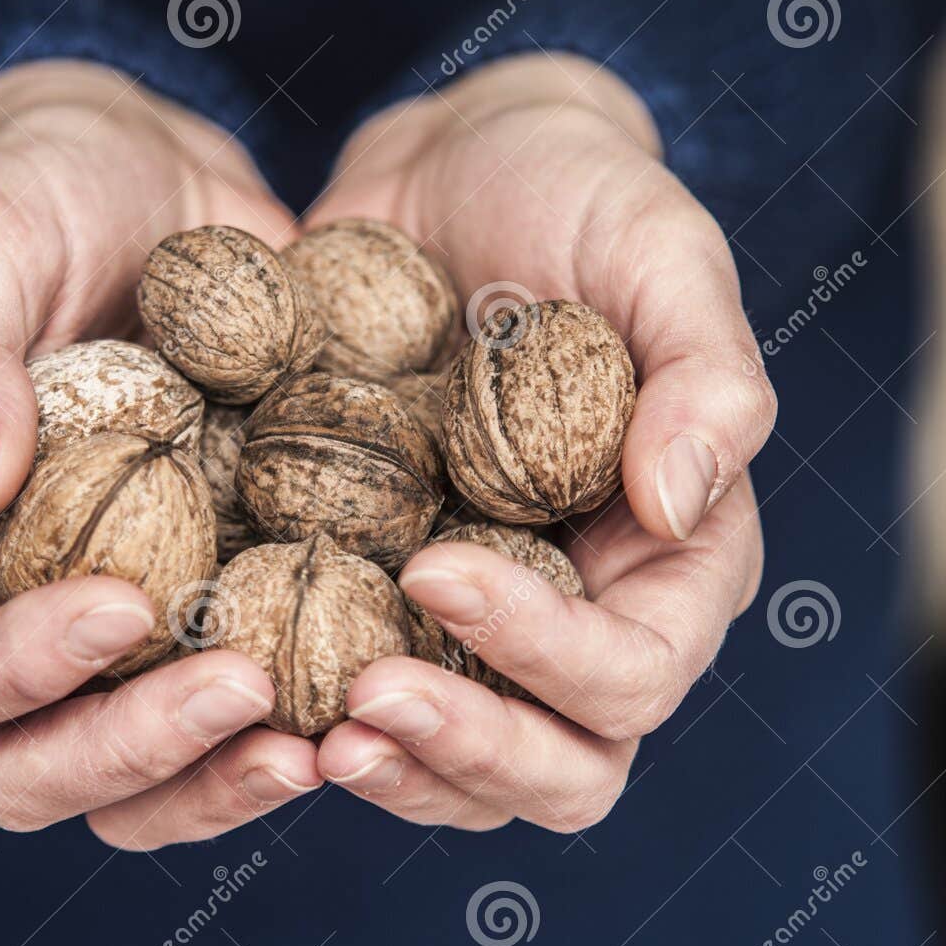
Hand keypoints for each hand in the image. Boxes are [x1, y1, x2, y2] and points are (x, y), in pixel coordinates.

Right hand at [0, 62, 320, 848]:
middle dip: (128, 750)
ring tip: (326, 737)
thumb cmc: (47, 196)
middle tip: (247, 689)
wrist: (154, 194)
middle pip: (23, 770)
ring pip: (133, 789)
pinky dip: (292, 735)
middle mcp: (3, 616)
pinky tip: (379, 698)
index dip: (7, 674)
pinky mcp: (207, 621)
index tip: (124, 606)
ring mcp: (110, 637)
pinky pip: (232, 730)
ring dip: (218, 780)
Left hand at [311, 54, 775, 831]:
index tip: (434, 571)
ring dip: (390, 767)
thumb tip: (679, 502)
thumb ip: (707, 375)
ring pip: (462, 771)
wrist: (455, 174)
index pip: (634, 671)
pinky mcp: (389, 600)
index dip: (547, 655)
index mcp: (673, 557)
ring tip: (299, 729)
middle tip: (359, 706)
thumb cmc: (579, 196)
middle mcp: (585, 614)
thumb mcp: (662, 251)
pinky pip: (363, 704)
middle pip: (561, 769)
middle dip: (466, 749)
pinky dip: (311, 717)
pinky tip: (239, 683)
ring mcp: (483, 623)